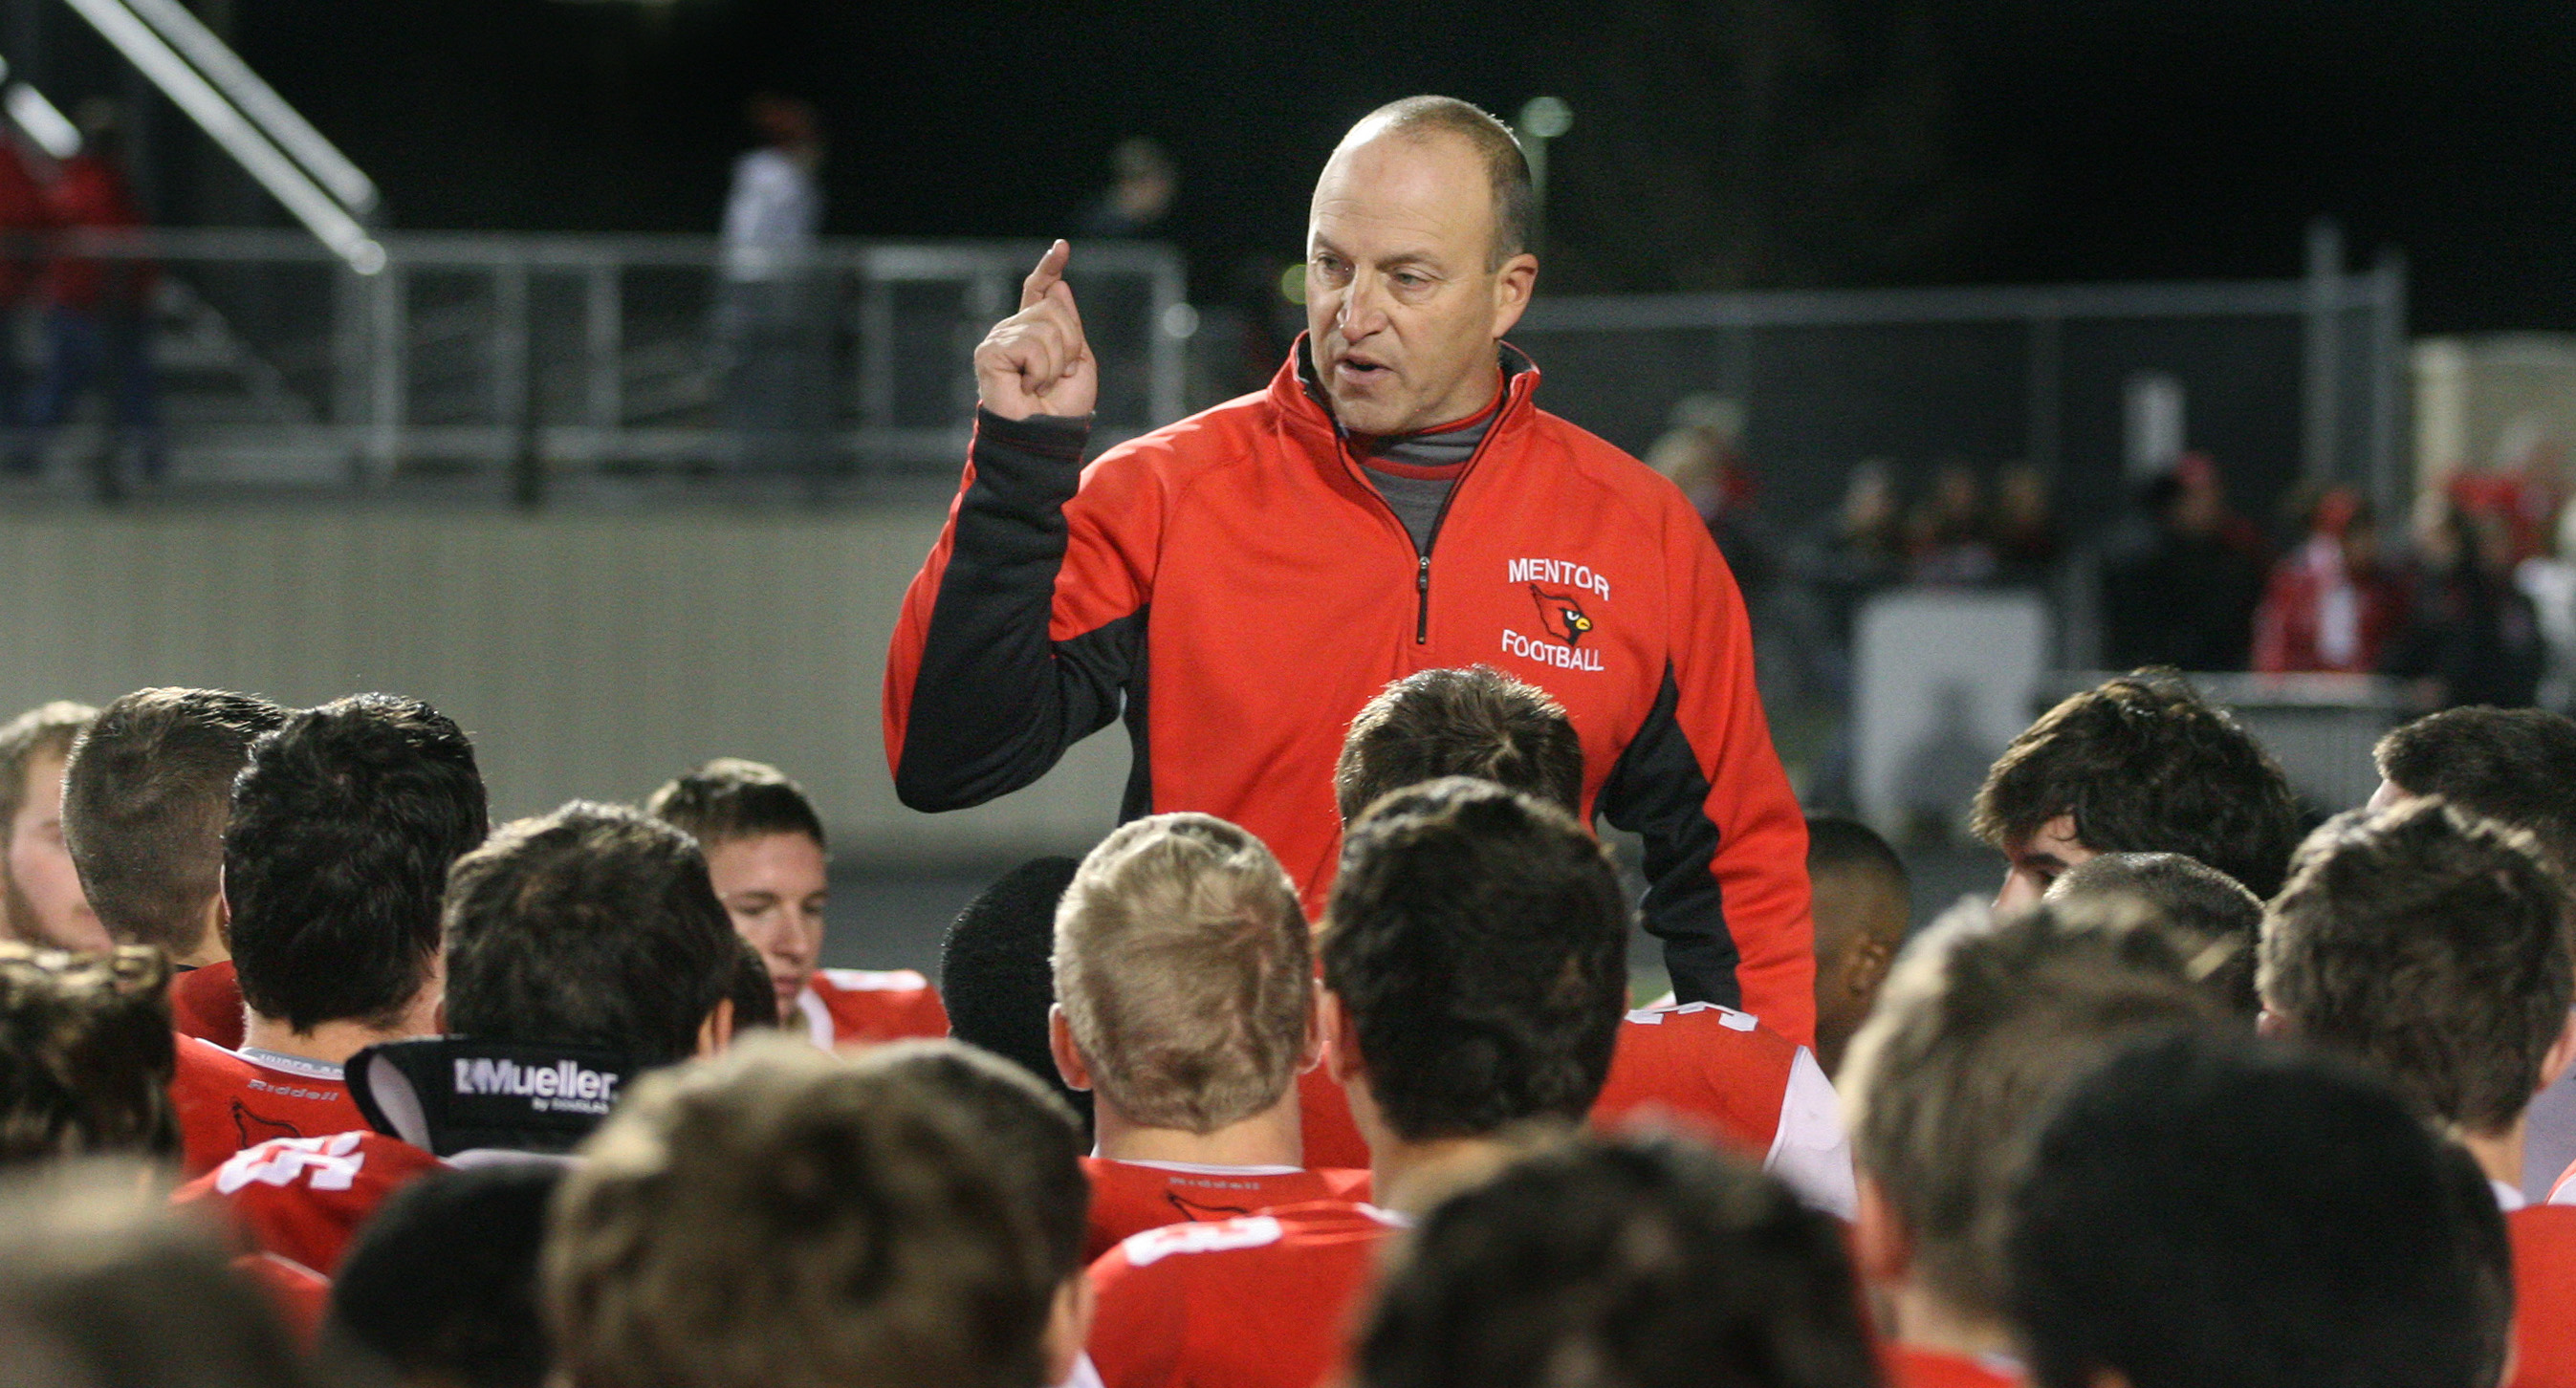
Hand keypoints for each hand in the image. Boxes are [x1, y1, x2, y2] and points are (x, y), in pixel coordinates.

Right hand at [974, 240, 1097, 419]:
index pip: (1039, 290)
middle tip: (1061, 375)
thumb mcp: (1079, 360)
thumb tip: (1058, 284)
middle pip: (1054, 308)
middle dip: (1070, 343)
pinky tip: (1029, 387)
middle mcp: (1014, 330)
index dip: (1049, 268)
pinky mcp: (989, 352)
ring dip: (1057, 363)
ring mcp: (1000, 339)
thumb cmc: (1062, 408)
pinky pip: (1030, 344)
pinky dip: (1041, 371)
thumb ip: (1070, 324)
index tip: (1062, 246)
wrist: (1045, 436)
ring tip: (1043, 386)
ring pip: (1045, 326)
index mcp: (1035, 330)